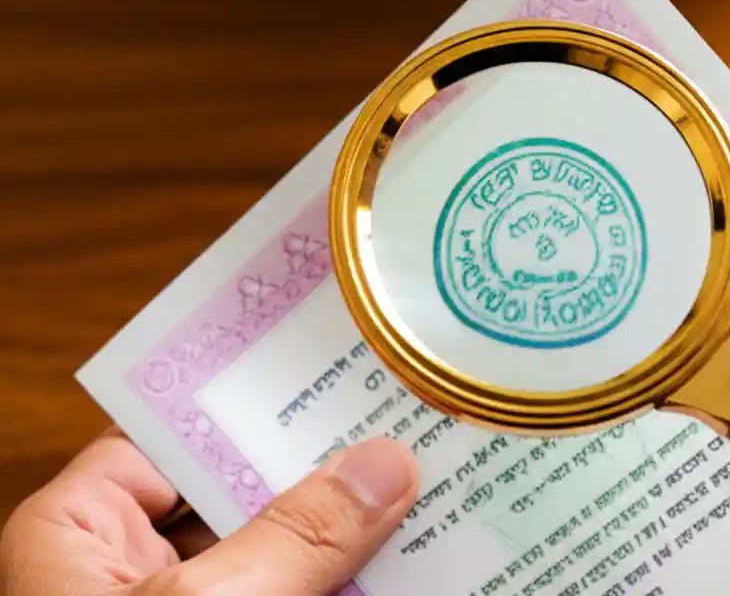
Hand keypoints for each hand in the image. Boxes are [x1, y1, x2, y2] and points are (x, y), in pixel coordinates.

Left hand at [1, 429, 418, 594]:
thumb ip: (296, 539)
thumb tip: (383, 466)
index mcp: (77, 537)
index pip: (168, 440)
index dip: (252, 408)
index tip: (340, 377)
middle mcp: (125, 574)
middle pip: (235, 498)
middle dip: (322, 473)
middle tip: (409, 430)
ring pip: (276, 559)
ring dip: (347, 539)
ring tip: (431, 491)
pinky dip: (344, 591)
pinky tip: (411, 571)